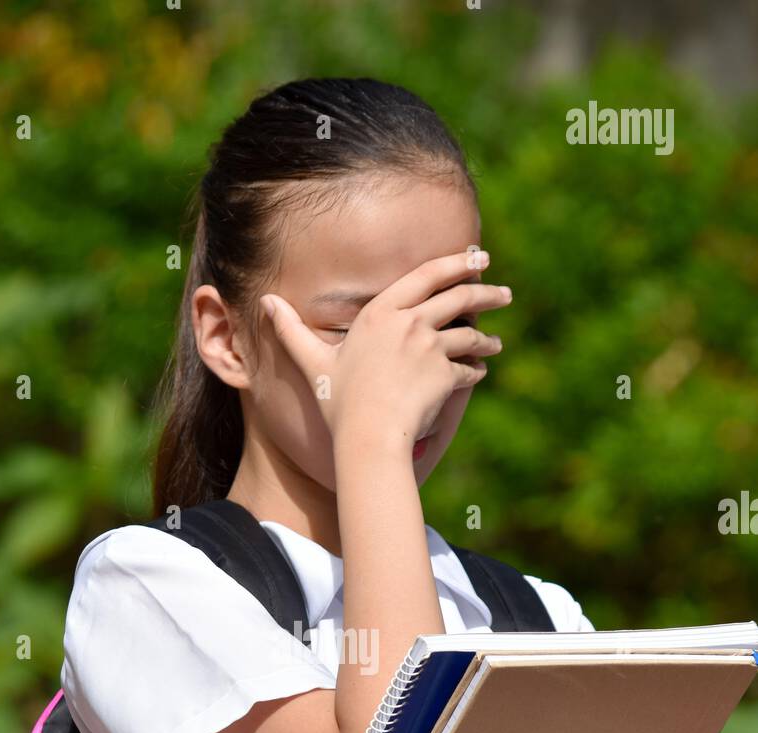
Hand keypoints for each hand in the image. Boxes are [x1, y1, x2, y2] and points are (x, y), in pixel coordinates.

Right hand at [259, 249, 511, 449]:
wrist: (367, 436)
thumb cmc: (338, 402)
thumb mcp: (313, 363)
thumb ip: (292, 330)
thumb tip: (266, 302)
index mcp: (381, 311)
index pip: (427, 274)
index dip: (457, 262)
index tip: (479, 258)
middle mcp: (411, 322)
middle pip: (459, 297)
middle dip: (487, 291)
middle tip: (504, 293)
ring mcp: (431, 348)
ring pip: (470, 334)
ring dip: (486, 338)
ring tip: (495, 344)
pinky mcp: (445, 375)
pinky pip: (468, 368)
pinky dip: (475, 370)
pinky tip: (479, 373)